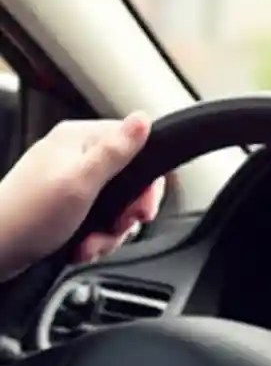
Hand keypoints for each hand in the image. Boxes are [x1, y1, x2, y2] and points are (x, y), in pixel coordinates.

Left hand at [0, 112, 163, 278]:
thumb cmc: (28, 216)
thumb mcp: (81, 182)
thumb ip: (116, 152)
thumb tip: (143, 118)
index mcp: (79, 140)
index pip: (136, 147)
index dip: (147, 181)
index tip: (143, 208)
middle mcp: (76, 157)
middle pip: (129, 181)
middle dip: (126, 214)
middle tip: (118, 228)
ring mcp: (69, 183)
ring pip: (116, 206)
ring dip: (110, 232)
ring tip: (91, 244)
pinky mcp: (64, 207)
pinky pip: (98, 220)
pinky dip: (95, 238)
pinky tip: (81, 247)